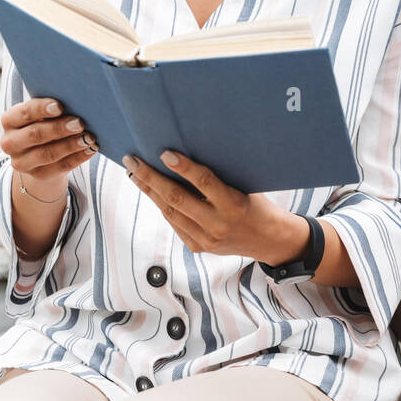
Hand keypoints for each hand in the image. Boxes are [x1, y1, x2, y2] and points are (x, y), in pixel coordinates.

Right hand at [0, 97, 96, 182]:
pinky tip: (91, 149)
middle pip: (35, 134)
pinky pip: (61, 166)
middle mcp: (10, 142)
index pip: (23, 113)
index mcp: (10, 121)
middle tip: (79, 123)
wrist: (39, 155)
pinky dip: (78, 157)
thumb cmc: (45, 123)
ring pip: (48, 153)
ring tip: (89, 137)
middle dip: (59, 128)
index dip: (41, 109)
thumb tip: (76, 102)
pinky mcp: (39, 175)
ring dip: (71, 145)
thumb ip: (52, 108)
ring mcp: (22, 162)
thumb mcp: (42, 114)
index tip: (60, 106)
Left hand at [124, 150, 307, 263]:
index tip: (165, 153)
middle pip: (177, 199)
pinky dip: (162, 205)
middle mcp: (218, 224)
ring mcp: (206, 239)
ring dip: (149, 191)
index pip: (205, 183)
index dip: (184, 167)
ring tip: (135, 174)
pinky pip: (174, 223)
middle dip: (151, 178)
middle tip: (133, 160)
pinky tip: (151, 191)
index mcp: (234, 204)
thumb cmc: (256, 203)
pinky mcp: (198, 247)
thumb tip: (184, 155)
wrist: (267, 239)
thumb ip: (219, 177)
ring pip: (169, 212)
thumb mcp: (245, 186)